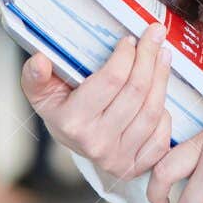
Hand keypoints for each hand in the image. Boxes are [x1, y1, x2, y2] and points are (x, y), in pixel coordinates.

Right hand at [21, 24, 173, 186]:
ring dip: (162, 78)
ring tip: (164, 55)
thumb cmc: (62, 108)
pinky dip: (166, 114)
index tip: (129, 39)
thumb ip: (36, 76)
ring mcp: (116, 158)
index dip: (126, 55)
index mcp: (72, 122)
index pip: (111, 80)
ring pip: (152, 111)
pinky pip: (161, 137)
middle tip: (155, 35)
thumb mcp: (42, 92)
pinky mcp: (134, 167)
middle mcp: (95, 143)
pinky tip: (162, 92)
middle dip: (149, 58)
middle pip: (136, 92)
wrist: (73, 143)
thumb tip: (39, 60)